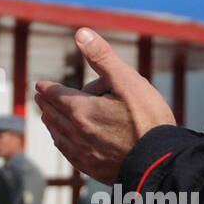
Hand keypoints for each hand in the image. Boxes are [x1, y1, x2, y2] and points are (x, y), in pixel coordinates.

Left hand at [34, 28, 174, 182]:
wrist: (163, 163)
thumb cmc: (149, 120)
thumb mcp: (128, 81)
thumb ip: (102, 57)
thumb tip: (80, 33)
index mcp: (83, 110)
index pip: (57, 96)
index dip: (48, 88)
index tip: (40, 85)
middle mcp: (77, 133)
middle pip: (54, 115)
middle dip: (46, 104)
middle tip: (39, 98)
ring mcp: (84, 154)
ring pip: (59, 135)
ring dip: (51, 123)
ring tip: (47, 117)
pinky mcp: (93, 169)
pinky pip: (69, 154)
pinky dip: (62, 143)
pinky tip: (63, 142)